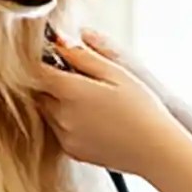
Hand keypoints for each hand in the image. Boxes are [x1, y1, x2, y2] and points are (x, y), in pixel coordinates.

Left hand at [36, 30, 181, 175]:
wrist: (156, 150)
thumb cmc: (142, 110)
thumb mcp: (116, 73)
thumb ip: (83, 55)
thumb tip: (60, 40)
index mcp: (70, 92)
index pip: (36, 70)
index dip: (42, 59)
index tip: (53, 55)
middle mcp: (61, 116)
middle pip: (39, 91)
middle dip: (51, 80)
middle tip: (79, 77)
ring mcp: (64, 136)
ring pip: (47, 111)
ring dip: (58, 101)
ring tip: (90, 99)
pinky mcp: (71, 151)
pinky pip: (57, 130)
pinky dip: (66, 120)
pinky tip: (92, 118)